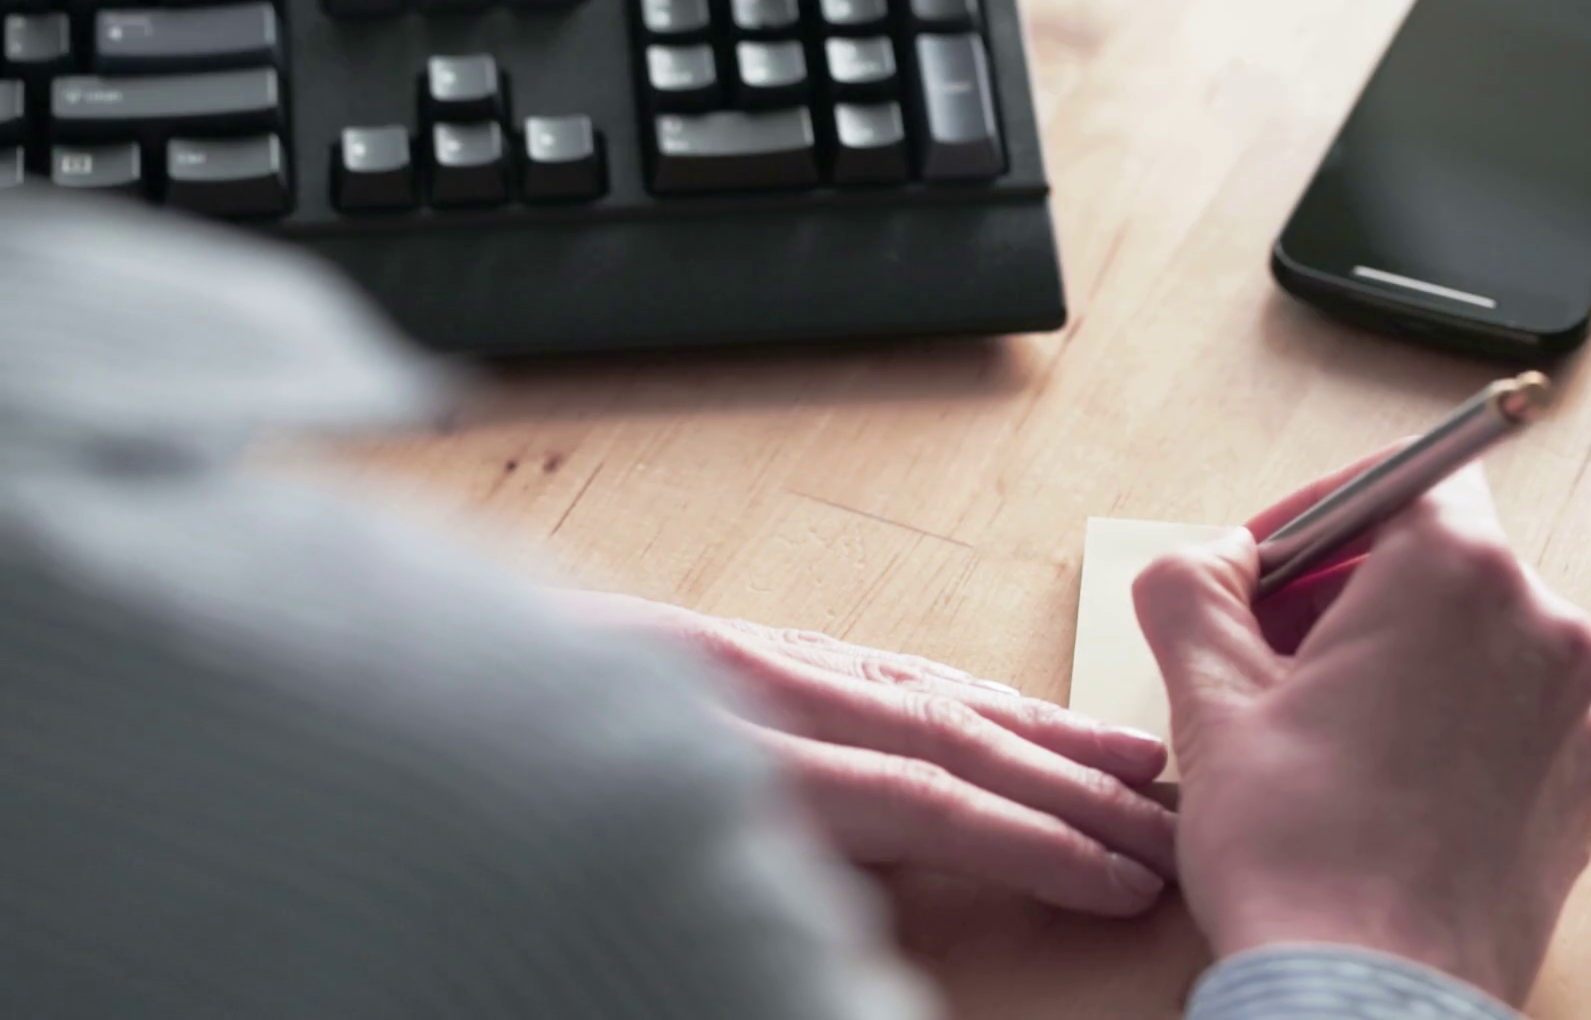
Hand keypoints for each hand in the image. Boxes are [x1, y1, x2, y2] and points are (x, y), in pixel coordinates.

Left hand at [552, 590, 1177, 917]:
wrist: (418, 703)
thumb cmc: (523, 817)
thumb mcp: (645, 879)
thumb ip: (783, 900)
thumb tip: (867, 946)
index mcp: (741, 751)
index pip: (928, 802)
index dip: (1037, 846)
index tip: (1121, 879)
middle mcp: (769, 685)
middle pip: (955, 739)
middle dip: (1073, 790)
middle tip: (1172, 829)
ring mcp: (768, 655)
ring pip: (940, 692)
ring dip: (1047, 733)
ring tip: (1139, 763)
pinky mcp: (760, 645)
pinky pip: (896, 668)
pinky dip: (976, 696)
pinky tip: (1021, 718)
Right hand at [1131, 461, 1590, 1003]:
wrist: (1369, 998)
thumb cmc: (1296, 849)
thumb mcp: (1207, 696)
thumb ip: (1191, 588)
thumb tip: (1207, 562)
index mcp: (1458, 575)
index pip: (1402, 478)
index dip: (1318, 511)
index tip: (1269, 562)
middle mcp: (1544, 626)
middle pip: (1437, 561)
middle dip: (1347, 593)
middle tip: (1268, 655)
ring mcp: (1576, 714)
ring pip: (1472, 643)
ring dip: (1394, 661)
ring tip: (1315, 735)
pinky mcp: (1582, 788)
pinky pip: (1507, 716)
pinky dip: (1443, 726)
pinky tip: (1375, 787)